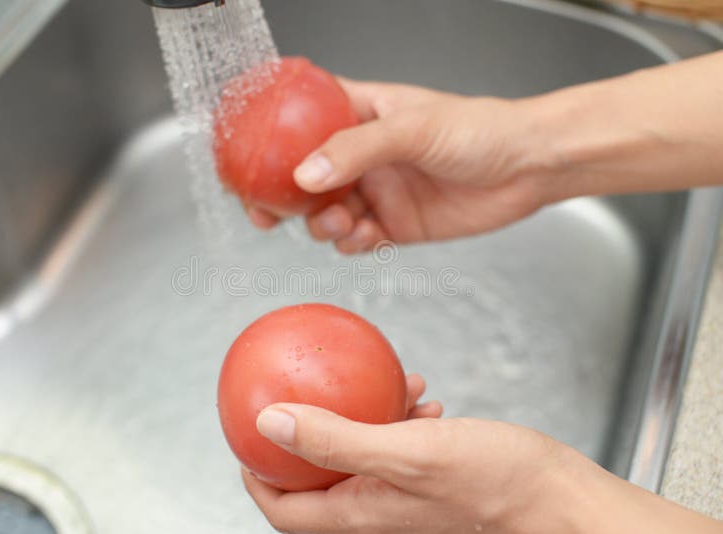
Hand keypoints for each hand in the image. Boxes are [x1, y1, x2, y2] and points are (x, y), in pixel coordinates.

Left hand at [242, 402, 722, 533]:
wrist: (557, 499)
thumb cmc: (494, 484)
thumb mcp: (406, 451)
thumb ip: (335, 437)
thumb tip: (270, 421)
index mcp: (361, 514)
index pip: (285, 507)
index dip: (257, 474)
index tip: (249, 436)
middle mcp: (379, 510)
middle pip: (320, 477)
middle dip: (310, 435)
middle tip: (302, 398)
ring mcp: (407, 496)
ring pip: (363, 455)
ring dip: (361, 417)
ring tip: (380, 387)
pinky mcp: (434, 479)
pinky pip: (400, 444)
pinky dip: (400, 418)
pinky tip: (419, 395)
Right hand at [247, 80, 551, 252]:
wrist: (527, 169)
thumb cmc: (480, 130)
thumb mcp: (414, 128)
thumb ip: (358, 149)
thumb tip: (308, 173)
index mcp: (362, 114)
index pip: (301, 118)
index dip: (267, 135)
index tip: (243, 157)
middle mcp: (363, 154)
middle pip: (303, 175)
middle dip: (282, 197)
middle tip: (268, 213)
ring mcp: (377, 190)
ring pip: (326, 212)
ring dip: (321, 224)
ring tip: (339, 223)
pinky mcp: (394, 225)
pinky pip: (356, 240)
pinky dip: (351, 244)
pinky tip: (365, 237)